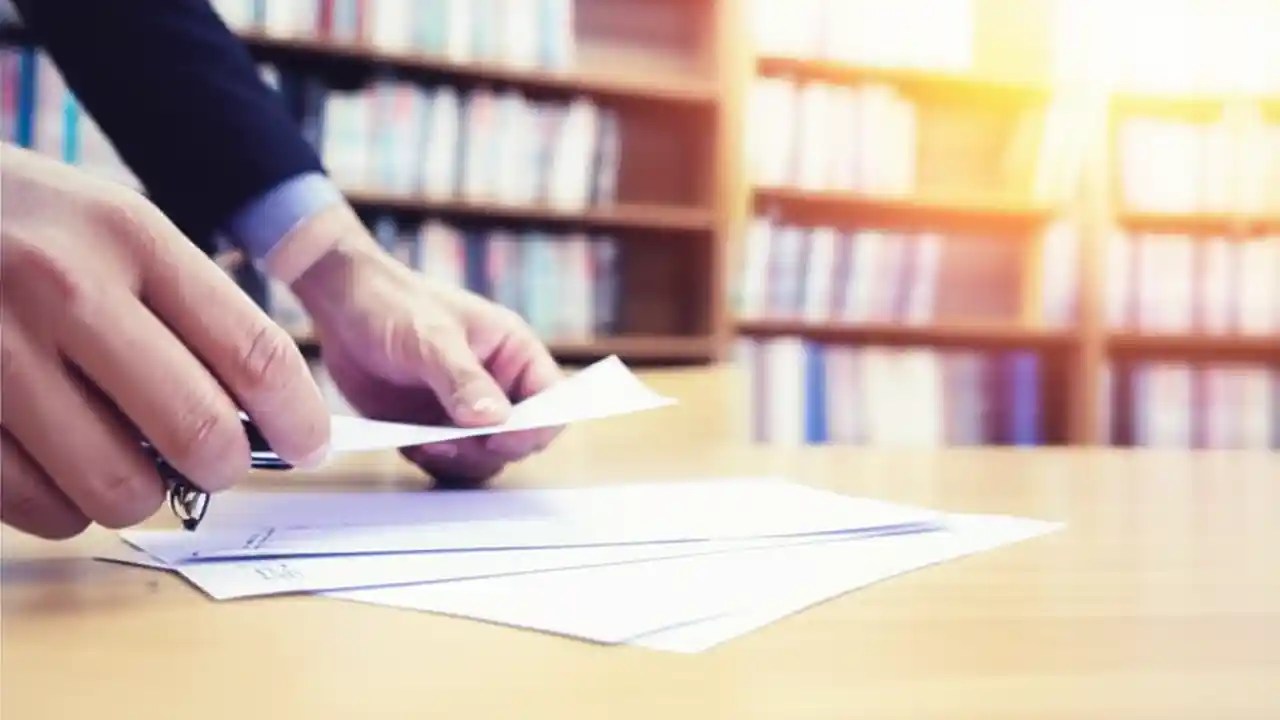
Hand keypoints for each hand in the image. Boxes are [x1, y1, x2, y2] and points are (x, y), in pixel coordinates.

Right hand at [0, 146, 329, 538]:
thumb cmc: (24, 226)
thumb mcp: (113, 229)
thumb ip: (187, 310)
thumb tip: (260, 420)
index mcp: (128, 236)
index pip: (252, 351)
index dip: (298, 417)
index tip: (310, 446)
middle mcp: (64, 289)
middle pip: (197, 432)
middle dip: (223, 466)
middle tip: (215, 462)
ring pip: (119, 488)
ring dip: (142, 493)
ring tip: (126, 460)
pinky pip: (39, 507)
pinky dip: (66, 507)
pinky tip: (61, 466)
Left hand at [286, 205, 563, 485]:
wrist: (342, 307)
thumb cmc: (395, 304)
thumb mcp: (431, 338)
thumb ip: (463, 380)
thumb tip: (495, 421)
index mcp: (514, 355)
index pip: (551, 402)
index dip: (536, 427)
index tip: (501, 438)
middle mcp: (498, 387)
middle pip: (520, 440)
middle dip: (489, 449)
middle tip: (449, 439)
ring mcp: (465, 412)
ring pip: (485, 459)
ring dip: (460, 460)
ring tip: (425, 441)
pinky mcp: (433, 429)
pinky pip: (448, 464)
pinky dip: (432, 463)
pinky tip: (409, 442)